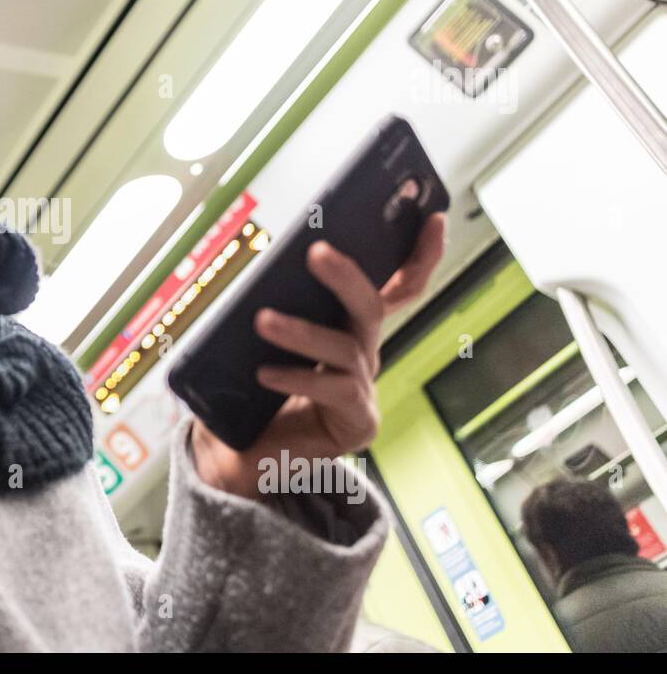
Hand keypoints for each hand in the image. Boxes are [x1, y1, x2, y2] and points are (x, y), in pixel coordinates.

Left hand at [191, 213, 446, 497]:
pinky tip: (265, 372)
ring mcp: (362, 388)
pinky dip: (298, 377)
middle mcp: (362, 353)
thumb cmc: (249, 392)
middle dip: (348, 276)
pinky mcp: (356, 423)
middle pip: (370, 307)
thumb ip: (263, 308)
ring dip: (301, 331)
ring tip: (262, 321)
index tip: (433, 217)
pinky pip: (333, 390)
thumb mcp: (251, 342)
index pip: (394, 287)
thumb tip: (251, 269)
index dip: (418, 255)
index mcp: (347, 328)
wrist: (239, 456)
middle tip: (317, 252)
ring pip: (344, 348)